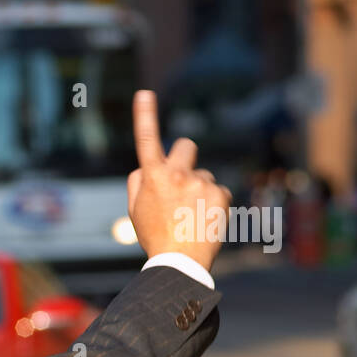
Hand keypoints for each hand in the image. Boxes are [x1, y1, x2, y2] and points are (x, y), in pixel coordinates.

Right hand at [127, 90, 231, 270]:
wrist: (181, 262)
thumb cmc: (155, 236)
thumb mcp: (135, 211)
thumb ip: (138, 182)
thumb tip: (145, 165)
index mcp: (152, 177)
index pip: (147, 140)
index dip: (145, 116)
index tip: (145, 94)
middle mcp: (177, 174)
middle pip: (186, 146)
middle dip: (184, 155)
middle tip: (182, 178)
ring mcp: (201, 182)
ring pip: (202, 175)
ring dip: (199, 189)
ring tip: (191, 216)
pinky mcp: (220, 193)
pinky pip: (218, 190)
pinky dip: (213, 203)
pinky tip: (205, 220)